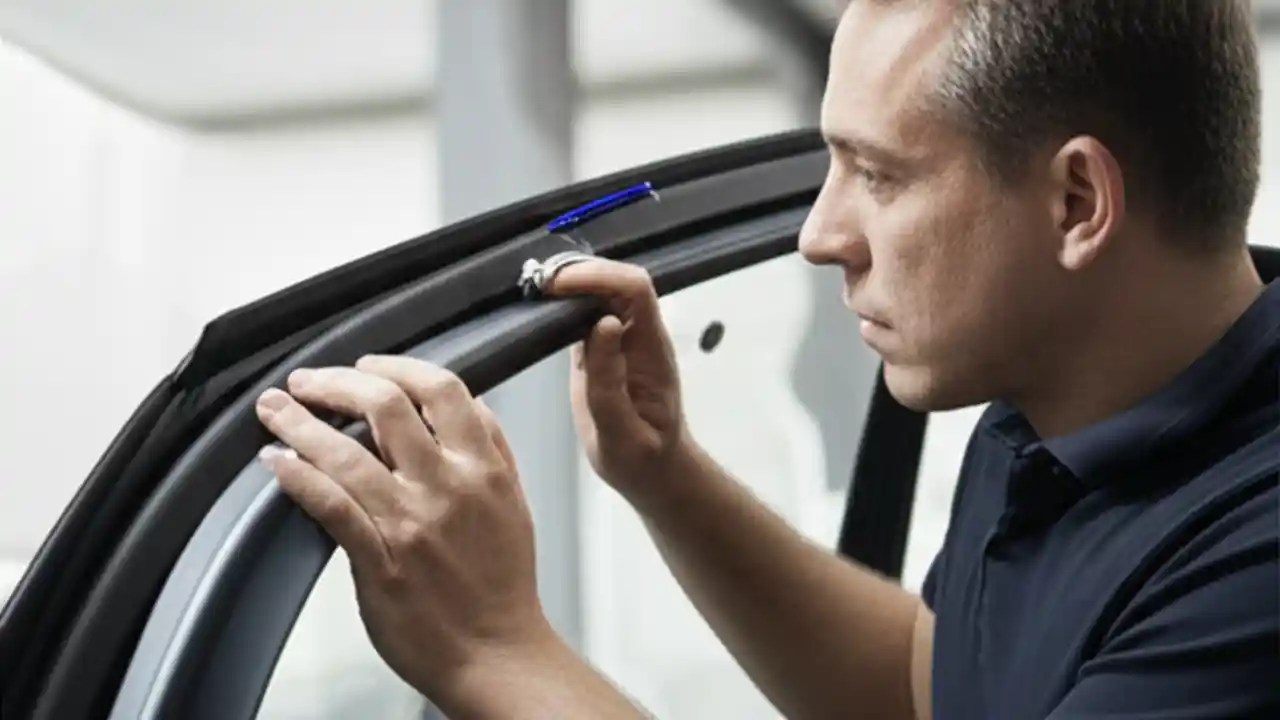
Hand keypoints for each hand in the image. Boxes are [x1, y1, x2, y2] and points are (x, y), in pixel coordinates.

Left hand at [254, 356, 557, 708]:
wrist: (497, 654)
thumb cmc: (502, 584)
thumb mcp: (513, 503)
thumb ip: (495, 449)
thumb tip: (470, 404)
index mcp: (484, 468)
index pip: (441, 389)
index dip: (395, 365)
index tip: (366, 364)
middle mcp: (449, 487)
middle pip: (386, 404)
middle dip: (335, 382)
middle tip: (307, 380)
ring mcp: (413, 524)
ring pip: (346, 453)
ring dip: (299, 423)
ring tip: (273, 410)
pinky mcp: (381, 561)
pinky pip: (330, 506)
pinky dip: (297, 476)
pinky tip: (277, 463)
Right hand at [544, 259, 694, 499]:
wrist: (653, 471)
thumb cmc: (641, 459)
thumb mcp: (623, 435)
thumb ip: (610, 383)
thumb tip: (603, 323)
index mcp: (651, 350)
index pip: (635, 289)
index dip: (598, 276)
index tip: (558, 286)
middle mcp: (639, 335)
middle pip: (618, 280)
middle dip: (579, 272)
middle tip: (537, 285)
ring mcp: (622, 340)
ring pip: (603, 291)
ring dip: (570, 282)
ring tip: (533, 290)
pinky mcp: (602, 348)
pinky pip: (588, 312)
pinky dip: (564, 302)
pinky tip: (539, 306)